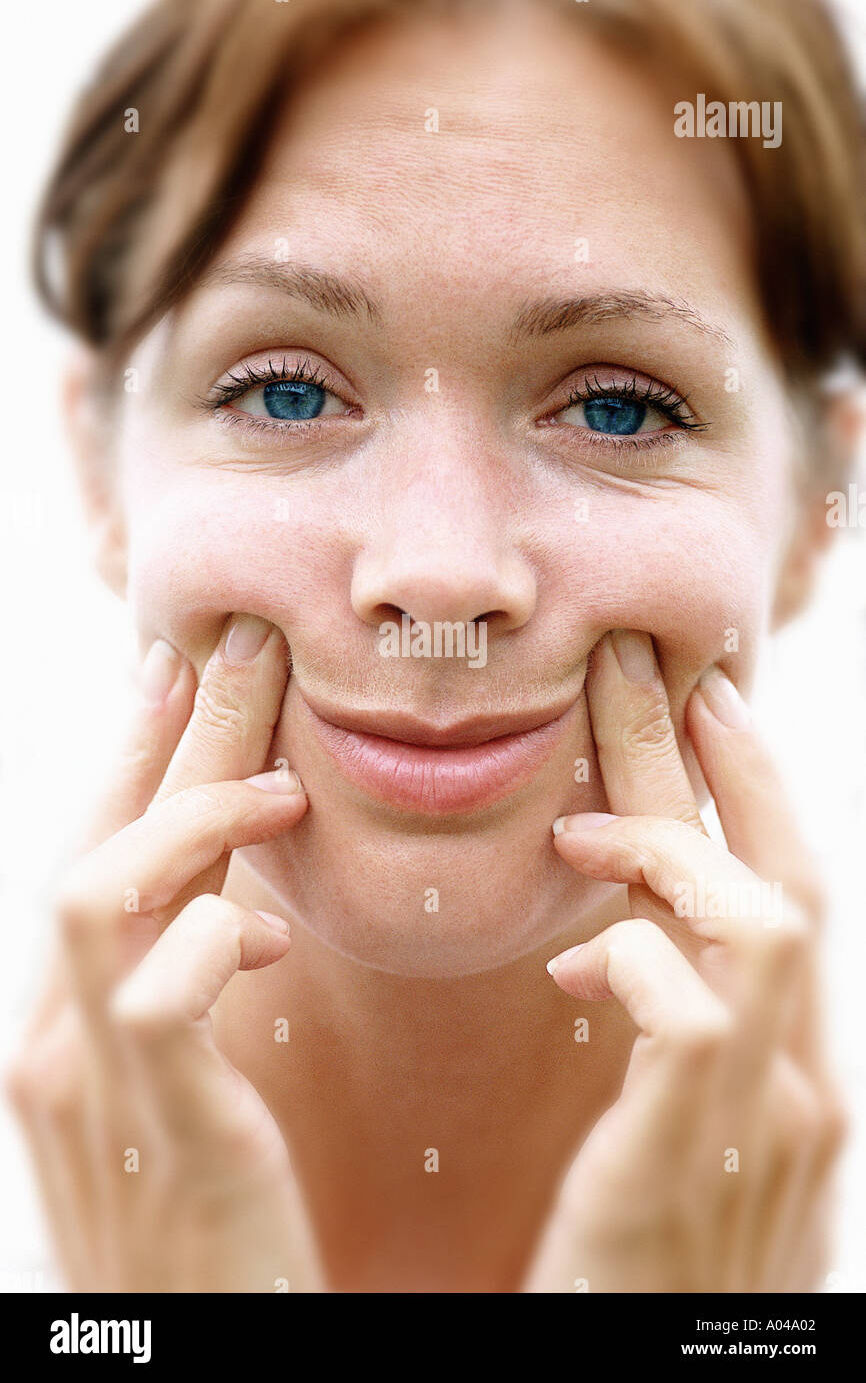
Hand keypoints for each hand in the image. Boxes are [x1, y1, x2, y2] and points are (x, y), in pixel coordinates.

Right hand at [5, 614, 323, 1291]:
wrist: (192, 1365)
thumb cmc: (205, 1233)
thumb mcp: (183, 1097)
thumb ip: (194, 1001)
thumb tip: (242, 914)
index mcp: (69, 1029)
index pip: (94, 860)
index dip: (136, 763)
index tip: (180, 676)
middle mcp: (53, 1044)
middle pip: (92, 845)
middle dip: (163, 744)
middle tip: (224, 651)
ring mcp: (86, 1086)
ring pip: (99, 890)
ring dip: (190, 814)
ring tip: (277, 786)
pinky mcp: (157, 1128)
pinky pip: (157, 993)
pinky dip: (214, 935)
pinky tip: (268, 934)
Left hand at [523, 630, 846, 1292]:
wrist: (660, 1382)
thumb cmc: (649, 1266)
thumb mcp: (681, 1138)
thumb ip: (671, 1040)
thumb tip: (611, 950)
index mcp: (793, 1072)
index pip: (791, 898)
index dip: (754, 793)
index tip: (706, 709)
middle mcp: (804, 1085)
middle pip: (788, 878)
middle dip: (723, 767)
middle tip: (655, 675)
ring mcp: (767, 1122)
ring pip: (764, 920)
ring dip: (670, 847)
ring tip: (586, 829)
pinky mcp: (692, 1156)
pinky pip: (689, 1010)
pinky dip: (633, 958)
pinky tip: (575, 967)